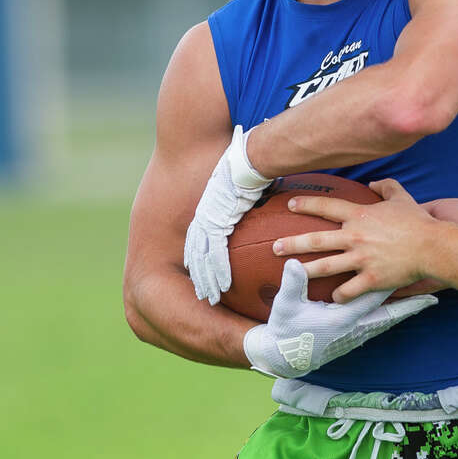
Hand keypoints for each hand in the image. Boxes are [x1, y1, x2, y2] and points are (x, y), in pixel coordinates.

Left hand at [184, 125, 272, 303]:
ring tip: (209, 298)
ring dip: (205, 280)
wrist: (245, 160)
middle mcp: (203, 217)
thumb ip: (248, 197)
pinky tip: (222, 287)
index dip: (196, 256)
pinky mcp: (216, 226)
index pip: (199, 239)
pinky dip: (218, 272)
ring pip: (201, 259)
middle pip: (195, 253)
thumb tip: (262, 198)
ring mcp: (207, 222)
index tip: (196, 272)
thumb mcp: (243, 185)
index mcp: (207, 209)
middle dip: (197, 274)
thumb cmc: (247, 166)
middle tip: (200, 292)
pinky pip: (215, 255)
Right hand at [243, 259, 436, 377]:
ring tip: (425, 300)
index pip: (373, 299)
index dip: (392, 286)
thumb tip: (295, 264)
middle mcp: (353, 329)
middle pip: (389, 312)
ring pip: (386, 319)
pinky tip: (398, 309)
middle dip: (409, 303)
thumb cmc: (286, 330)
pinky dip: (391, 315)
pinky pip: (377, 324)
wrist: (283, 357)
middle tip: (434, 293)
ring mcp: (354, 335)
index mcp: (341, 319)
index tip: (412, 276)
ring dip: (404, 309)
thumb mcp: (287, 306)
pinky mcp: (352, 338)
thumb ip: (293, 284)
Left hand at [274, 178, 438, 301]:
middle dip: (292, 243)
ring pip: (325, 266)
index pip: (327, 206)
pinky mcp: (370, 279)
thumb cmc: (418, 221)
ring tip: (291, 273)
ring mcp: (361, 259)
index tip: (291, 205)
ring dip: (305, 270)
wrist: (433, 246)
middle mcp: (355, 236)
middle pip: (316, 239)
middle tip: (275, 247)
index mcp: (360, 215)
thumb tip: (374, 182)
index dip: (307, 204)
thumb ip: (386, 186)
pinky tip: (332, 298)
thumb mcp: (402, 197)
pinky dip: (338, 295)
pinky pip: (348, 289)